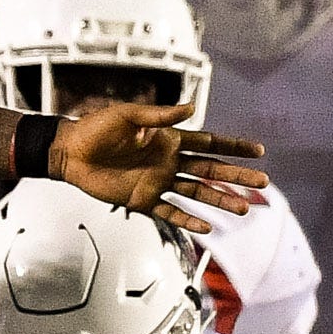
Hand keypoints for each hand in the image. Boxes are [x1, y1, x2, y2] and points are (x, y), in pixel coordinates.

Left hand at [45, 104, 266, 235]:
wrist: (69, 153)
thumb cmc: (95, 129)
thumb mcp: (128, 116)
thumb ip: (159, 115)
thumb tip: (190, 107)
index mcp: (169, 139)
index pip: (210, 142)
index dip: (234, 147)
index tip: (259, 151)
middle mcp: (169, 161)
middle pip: (211, 170)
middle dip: (237, 176)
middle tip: (263, 184)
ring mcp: (158, 182)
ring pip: (197, 193)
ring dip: (220, 200)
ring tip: (244, 208)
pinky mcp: (142, 200)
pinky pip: (170, 212)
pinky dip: (188, 219)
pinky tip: (206, 226)